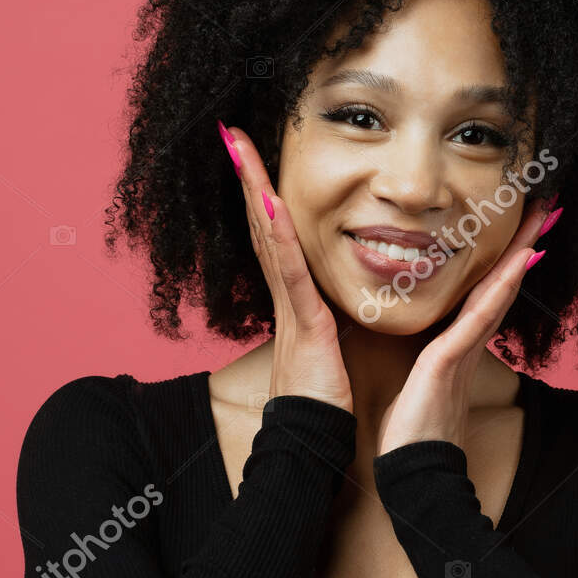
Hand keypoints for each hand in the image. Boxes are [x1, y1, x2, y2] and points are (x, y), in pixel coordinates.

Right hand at [220, 122, 353, 412]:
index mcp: (297, 302)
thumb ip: (335, 323)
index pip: (278, 238)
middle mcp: (287, 298)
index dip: (265, 196)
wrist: (313, 443)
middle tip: (233, 134)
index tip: (256, 158)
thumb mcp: (332, 351)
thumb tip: (344, 307)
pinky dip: (279, 239)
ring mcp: (291, 309)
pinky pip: (290, 275)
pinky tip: (271, 206)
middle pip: (263, 225)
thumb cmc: (325, 404)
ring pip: (269, 238)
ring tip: (241, 148)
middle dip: (249, 178)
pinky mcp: (304, 326)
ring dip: (255, 191)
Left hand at [377, 202, 554, 453]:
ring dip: (521, 253)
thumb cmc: (413, 434)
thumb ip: (426, 361)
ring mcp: (463, 351)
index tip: (521, 226)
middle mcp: (468, 344)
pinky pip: (477, 319)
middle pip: (502, 284)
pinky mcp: (449, 362)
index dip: (504, 258)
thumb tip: (425, 347)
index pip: (485, 292)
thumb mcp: (419, 384)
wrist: (415, 472)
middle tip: (546, 206)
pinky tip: (515, 264)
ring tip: (541, 218)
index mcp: (457, 345)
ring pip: (498, 292)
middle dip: (524, 244)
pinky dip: (498, 290)